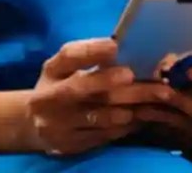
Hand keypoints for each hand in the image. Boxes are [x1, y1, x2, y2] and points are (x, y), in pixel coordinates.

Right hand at [19, 39, 173, 155]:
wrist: (34, 124)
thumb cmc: (60, 87)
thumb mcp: (64, 68)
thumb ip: (88, 57)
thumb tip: (124, 47)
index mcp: (52, 71)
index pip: (68, 56)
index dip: (90, 51)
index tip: (114, 46)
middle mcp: (49, 98)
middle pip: (80, 88)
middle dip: (109, 81)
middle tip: (136, 75)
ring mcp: (59, 125)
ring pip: (99, 116)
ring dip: (130, 105)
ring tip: (157, 96)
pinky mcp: (71, 144)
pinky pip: (105, 134)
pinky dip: (128, 125)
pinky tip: (145, 115)